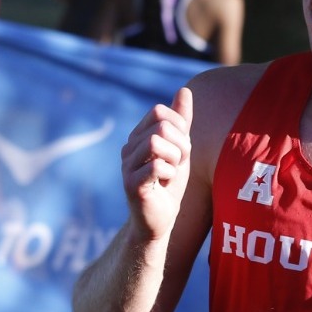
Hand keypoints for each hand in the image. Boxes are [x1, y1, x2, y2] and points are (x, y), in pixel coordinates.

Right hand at [122, 86, 192, 242]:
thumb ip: (181, 122)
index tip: (181, 148)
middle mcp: (128, 148)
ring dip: (175, 158)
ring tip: (171, 173)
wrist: (159, 221)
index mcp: (138, 136)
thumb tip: (185, 90)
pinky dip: (169, 174)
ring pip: (156, 142)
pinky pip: (156, 166)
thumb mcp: (179, 149)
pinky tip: (165, 184)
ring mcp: (126, 166)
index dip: (179, 127)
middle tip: (179, 163)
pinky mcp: (131, 185)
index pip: (160, 112)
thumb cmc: (169, 185)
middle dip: (180, 144)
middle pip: (160, 126)